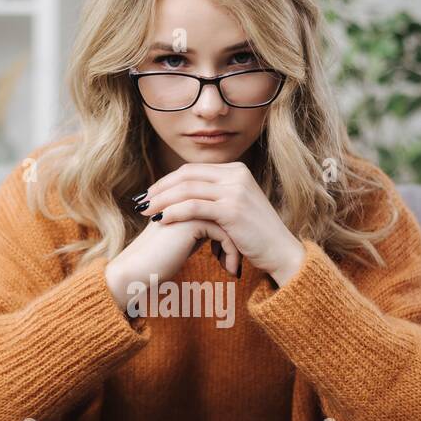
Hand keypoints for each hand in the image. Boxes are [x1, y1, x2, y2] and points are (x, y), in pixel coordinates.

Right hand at [104, 214, 239, 313]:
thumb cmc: (158, 260)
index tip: (233, 253)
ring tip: (233, 268)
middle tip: (240, 260)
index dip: (230, 231)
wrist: (137, 270)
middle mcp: (187, 199)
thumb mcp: (184, 241)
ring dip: (235, 248)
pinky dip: (230, 253)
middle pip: (227, 214)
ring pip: (228, 223)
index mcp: (185, 201)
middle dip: (236, 237)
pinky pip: (223, 234)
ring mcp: (189, 207)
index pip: (220, 210)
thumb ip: (200, 229)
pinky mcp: (192, 222)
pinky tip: (230, 271)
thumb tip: (222, 231)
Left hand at [136, 162, 305, 285]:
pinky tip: (161, 221)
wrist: (280, 251)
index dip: (168, 180)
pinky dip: (174, 213)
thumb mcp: (236, 207)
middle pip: (186, 175)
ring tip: (145, 212)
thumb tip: (186, 197)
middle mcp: (236, 175)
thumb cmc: (255, 235)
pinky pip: (194, 207)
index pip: (192, 170)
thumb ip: (215, 197)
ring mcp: (235, 190)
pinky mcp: (232, 209)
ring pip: (187, 190)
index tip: (150, 193)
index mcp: (236, 170)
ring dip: (162, 201)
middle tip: (141, 201)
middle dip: (160, 188)